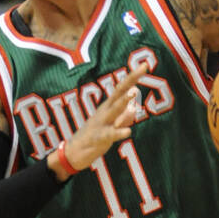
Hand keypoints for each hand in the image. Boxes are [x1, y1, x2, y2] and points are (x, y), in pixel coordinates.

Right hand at [51, 61, 149, 178]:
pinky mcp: (97, 139)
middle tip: (143, 68)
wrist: (73, 153)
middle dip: (131, 80)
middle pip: (119, 92)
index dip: (134, 77)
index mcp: (108, 107)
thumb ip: (123, 117)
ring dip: (123, 101)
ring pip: (114, 110)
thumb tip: (134, 108)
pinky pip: (109, 135)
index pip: (122, 88)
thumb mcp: (110, 125)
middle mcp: (105, 111)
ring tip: (134, 92)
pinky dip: (118, 132)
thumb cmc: (93, 137)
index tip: (146, 64)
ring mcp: (101, 124)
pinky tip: (128, 132)